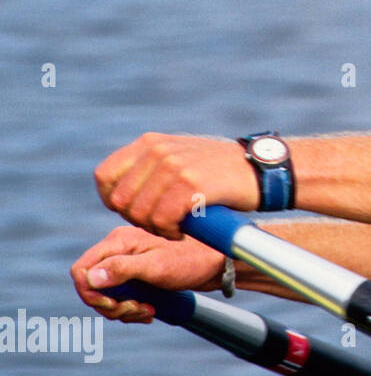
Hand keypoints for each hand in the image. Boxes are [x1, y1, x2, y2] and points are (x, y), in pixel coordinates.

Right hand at [70, 225, 226, 322]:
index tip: (113, 304)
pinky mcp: (140, 275)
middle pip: (93, 285)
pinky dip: (132, 309)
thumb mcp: (157, 266)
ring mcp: (129, 263)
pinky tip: (150, 311)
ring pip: (108, 294)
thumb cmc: (194, 260)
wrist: (219, 264)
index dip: (90, 292)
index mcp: (119, 241)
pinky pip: (123, 297)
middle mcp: (120, 250)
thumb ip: (123, 269)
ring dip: (123, 310)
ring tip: (147, 311)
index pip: (82, 269)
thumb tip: (91, 278)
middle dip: (110, 305)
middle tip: (136, 310)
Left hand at [93, 133, 257, 238]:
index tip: (133, 212)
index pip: (105, 175)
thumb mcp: (180, 156)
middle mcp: (158, 151)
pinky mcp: (192, 185)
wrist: (260, 171)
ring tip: (174, 229)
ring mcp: (175, 167)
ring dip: (155, 229)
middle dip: (136, 220)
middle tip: (160, 225)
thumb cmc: (221, 171)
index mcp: (151, 143)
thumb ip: (151, 167)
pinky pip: (163, 219)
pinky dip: (170, 232)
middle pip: (121, 199)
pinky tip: (184, 231)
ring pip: (140, 213)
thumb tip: (119, 192)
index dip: (112, 200)